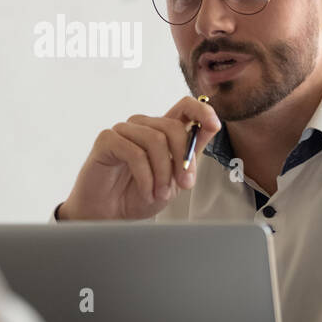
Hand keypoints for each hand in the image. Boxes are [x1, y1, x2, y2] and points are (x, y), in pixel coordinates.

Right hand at [58, 95, 221, 220]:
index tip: (214, 124)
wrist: (109, 214)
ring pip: (155, 140)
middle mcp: (144, 126)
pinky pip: (134, 152)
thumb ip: (189, 155)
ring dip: (162, 173)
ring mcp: (124, 130)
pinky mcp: (107, 139)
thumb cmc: (138, 195)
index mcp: (162, 131)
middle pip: (173, 127)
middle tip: (183, 185)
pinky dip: (145, 177)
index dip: (202, 110)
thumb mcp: (174, 180)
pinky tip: (145, 190)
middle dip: (183, 160)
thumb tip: (210, 129)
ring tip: (159, 194)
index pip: (185, 106)